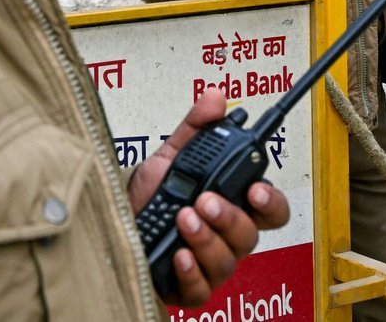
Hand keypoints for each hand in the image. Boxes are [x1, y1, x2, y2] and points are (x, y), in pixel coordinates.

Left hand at [129, 90, 292, 304]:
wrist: (115, 224)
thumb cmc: (151, 196)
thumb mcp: (170, 157)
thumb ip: (195, 127)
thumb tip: (215, 97)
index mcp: (233, 205)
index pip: (270, 209)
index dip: (270, 201)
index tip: (255, 190)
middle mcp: (227, 237)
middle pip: (250, 235)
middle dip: (229, 217)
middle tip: (205, 200)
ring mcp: (210, 264)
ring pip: (227, 261)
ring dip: (206, 238)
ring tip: (183, 217)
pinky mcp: (189, 288)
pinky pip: (201, 288)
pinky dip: (191, 272)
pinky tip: (178, 255)